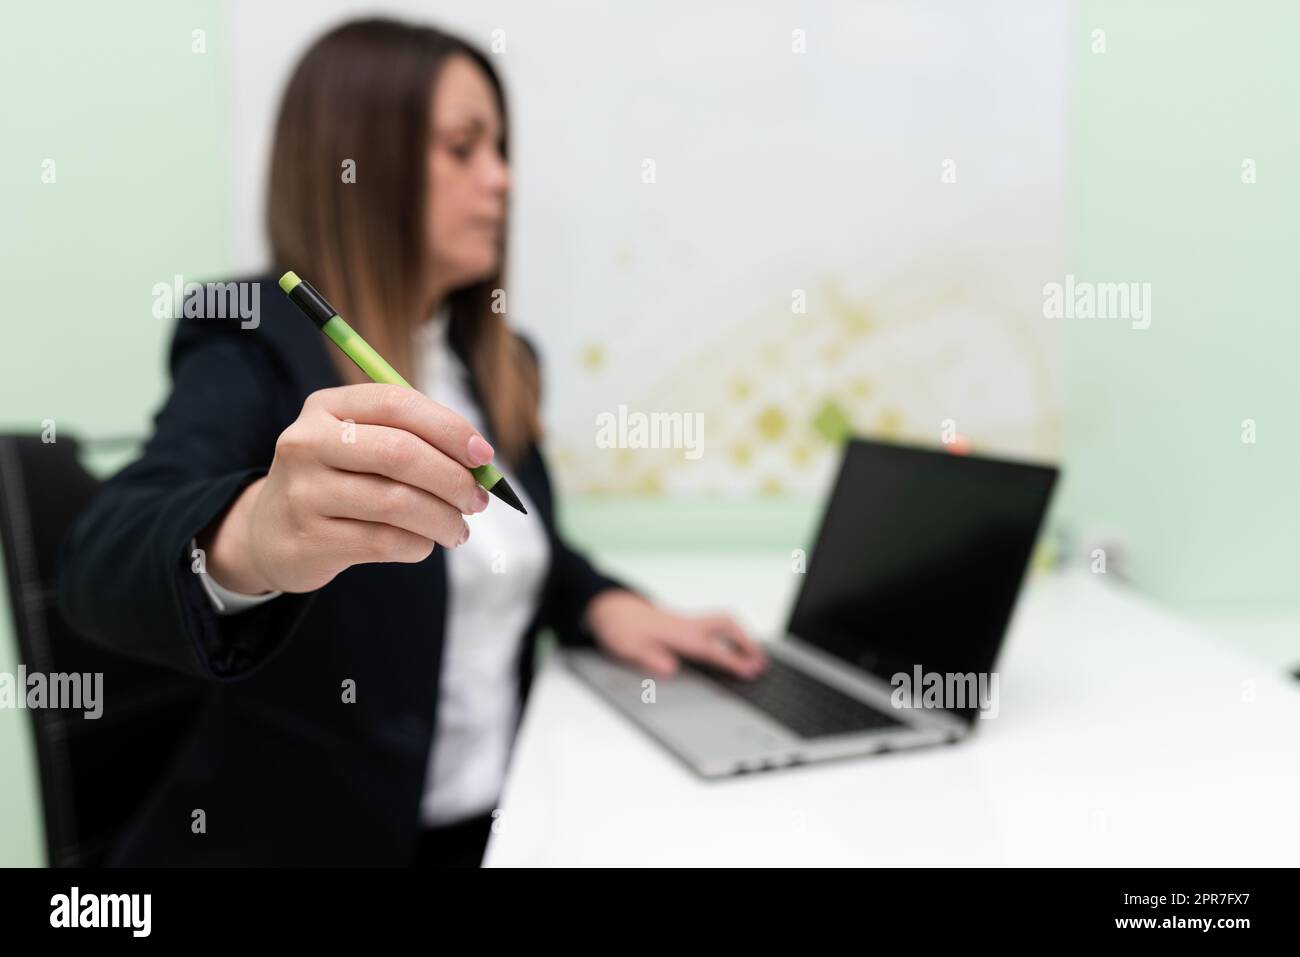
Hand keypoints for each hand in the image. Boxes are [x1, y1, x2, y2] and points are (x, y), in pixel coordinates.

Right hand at [199, 383, 493, 593]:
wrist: (270, 531)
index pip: (397, 404)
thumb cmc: (339, 479)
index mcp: (327, 407)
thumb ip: (416, 440)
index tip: (484, 456)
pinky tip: (424, 543)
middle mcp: (307, 443)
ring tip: (458, 529)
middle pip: (400, 453)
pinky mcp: (309, 540)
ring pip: (397, 503)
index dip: (450, 428)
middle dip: (453, 478)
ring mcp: (304, 493)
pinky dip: (418, 545)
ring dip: (444, 519)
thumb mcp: (362, 444)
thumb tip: (482, 461)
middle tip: (479, 500)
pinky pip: (385, 542)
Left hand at [582, 589, 768, 679]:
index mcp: (676, 633)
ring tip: (755, 655)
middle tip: (763, 662)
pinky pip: (716, 624)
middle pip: (726, 625)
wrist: (608, 607)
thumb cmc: (618, 627)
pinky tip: (733, 646)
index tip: (751, 671)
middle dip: (748, 642)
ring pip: (723, 622)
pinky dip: (731, 634)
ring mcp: (687, 621)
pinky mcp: (684, 623)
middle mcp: (686, 624)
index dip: (733, 660)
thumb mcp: (627, 647)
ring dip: (742, 636)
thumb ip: (650, 658)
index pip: (711, 648)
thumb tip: (671, 669)